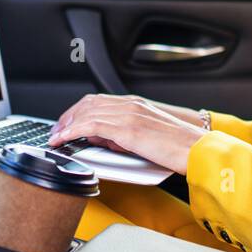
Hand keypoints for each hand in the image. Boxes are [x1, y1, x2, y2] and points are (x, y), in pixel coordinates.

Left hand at [47, 93, 209, 174]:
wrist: (197, 150)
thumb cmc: (179, 147)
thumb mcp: (146, 136)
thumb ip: (122, 133)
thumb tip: (99, 136)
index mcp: (135, 104)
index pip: (97, 101)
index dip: (76, 111)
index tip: (65, 124)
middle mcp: (130, 105)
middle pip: (87, 104)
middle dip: (66, 117)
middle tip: (55, 132)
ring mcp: (128, 115)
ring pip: (86, 112)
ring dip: (66, 125)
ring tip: (54, 138)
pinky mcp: (127, 129)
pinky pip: (91, 125)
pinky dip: (72, 131)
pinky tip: (63, 139)